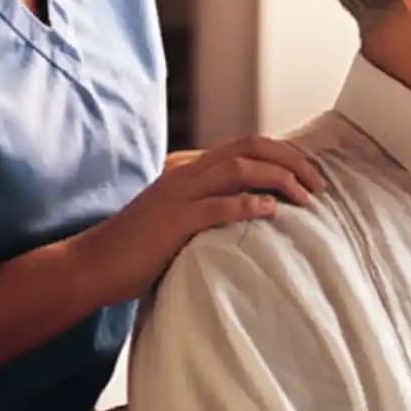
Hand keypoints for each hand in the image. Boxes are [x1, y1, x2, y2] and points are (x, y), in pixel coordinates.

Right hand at [71, 136, 324, 305]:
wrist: (92, 265)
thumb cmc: (138, 249)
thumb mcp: (179, 217)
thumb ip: (210, 205)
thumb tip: (257, 209)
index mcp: (188, 168)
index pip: (246, 145)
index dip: (284, 154)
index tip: (309, 175)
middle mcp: (186, 172)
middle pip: (250, 146)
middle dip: (291, 160)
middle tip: (319, 184)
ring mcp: (178, 194)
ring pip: (239, 168)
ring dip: (280, 178)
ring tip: (305, 197)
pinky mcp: (172, 220)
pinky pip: (217, 204)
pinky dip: (248, 204)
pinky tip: (271, 210)